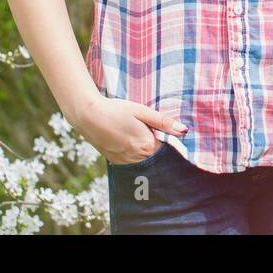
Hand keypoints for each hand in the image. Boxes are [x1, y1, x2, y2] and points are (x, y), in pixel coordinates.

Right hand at [72, 95, 188, 164]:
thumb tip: (184, 131)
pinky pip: (132, 161)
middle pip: (156, 155)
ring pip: (144, 159)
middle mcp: (137, 158)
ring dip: (144, 149)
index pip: (167, 148)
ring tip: (133, 132)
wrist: (88, 116)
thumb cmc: (116, 110)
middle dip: (156, 144)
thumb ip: (163, 122)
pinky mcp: (115, 162)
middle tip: (145, 128)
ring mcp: (125, 162)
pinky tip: (126, 139)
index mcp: (147, 145)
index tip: (162, 129)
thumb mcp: (141, 111)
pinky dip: (134, 153)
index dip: (167, 138)